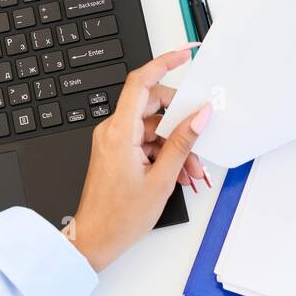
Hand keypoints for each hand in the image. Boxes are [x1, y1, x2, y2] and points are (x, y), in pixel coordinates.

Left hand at [64, 48, 211, 271]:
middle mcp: (113, 131)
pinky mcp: (117, 153)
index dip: (163, 63)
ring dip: (176, 145)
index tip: (183, 54)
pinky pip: (146, 143)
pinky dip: (165, 154)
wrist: (94, 241)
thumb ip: (182, 143)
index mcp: (119, 132)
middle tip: (200, 136)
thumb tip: (199, 116)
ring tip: (192, 170)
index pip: (140, 82)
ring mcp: (114, 142)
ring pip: (153, 129)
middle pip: (153, 106)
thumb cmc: (118, 217)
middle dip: (181, 121)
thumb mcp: (160, 179)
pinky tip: (181, 173)